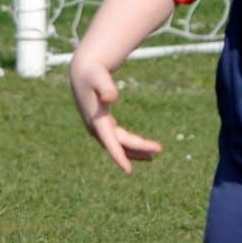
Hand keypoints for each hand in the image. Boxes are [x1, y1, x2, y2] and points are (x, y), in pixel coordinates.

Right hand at [69, 56, 161, 173]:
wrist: (82, 72)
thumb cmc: (92, 73)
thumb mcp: (99, 77)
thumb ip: (105, 86)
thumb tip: (111, 98)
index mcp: (96, 120)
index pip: (109, 142)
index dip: (119, 156)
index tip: (128, 170)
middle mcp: (96, 128)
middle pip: (120, 143)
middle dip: (138, 148)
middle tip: (159, 149)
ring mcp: (99, 128)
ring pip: (119, 144)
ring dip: (135, 150)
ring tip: (154, 155)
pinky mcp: (103, 125)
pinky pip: (118, 140)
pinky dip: (130, 144)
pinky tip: (142, 147)